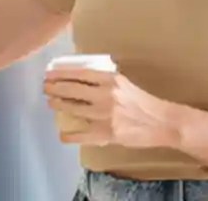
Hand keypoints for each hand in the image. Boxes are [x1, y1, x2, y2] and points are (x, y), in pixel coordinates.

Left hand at [44, 67, 180, 148]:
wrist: (161, 122)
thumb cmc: (143, 102)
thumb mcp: (124, 84)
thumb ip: (105, 81)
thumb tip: (82, 79)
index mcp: (110, 79)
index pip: (80, 73)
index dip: (61, 73)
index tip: (50, 74)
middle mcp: (105, 95)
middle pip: (72, 89)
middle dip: (55, 88)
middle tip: (46, 87)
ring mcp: (104, 115)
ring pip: (73, 108)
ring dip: (59, 105)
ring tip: (51, 102)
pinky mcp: (106, 133)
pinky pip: (82, 135)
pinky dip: (70, 135)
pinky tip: (62, 134)